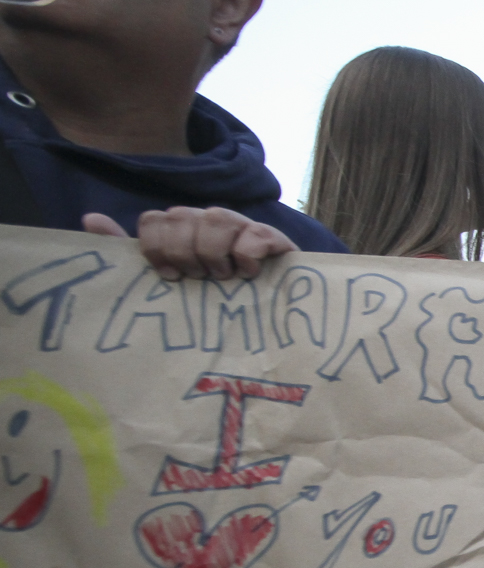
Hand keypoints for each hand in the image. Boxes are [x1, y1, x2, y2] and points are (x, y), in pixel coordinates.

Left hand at [84, 207, 296, 280]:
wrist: (272, 314)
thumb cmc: (216, 299)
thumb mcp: (172, 278)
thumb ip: (132, 250)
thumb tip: (90, 218)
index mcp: (182, 228)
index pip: (153, 219)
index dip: (154, 248)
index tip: (168, 275)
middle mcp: (207, 220)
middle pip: (178, 216)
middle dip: (183, 253)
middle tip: (198, 278)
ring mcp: (240, 225)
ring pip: (213, 218)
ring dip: (212, 254)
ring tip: (222, 277)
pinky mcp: (271, 236)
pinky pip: (251, 234)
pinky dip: (245, 257)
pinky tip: (248, 274)